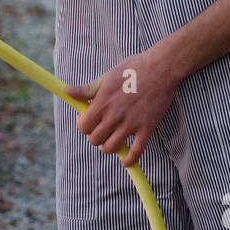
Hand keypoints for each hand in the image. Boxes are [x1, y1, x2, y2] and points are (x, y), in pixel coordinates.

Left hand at [63, 46, 178, 166]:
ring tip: (110, 141)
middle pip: (95, 139)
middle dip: (94, 136)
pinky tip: (125, 160)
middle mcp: (115, 115)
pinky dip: (129, 160)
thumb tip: (67, 92)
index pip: (83, 126)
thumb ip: (87, 89)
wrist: (161, 68)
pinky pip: (136, 152)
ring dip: (108, 147)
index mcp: (103, 102)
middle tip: (100, 130)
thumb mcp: (107, 76)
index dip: (82, 126)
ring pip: (111, 148)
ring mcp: (132, 123)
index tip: (87, 121)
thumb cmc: (133, 69)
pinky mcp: (147, 128)